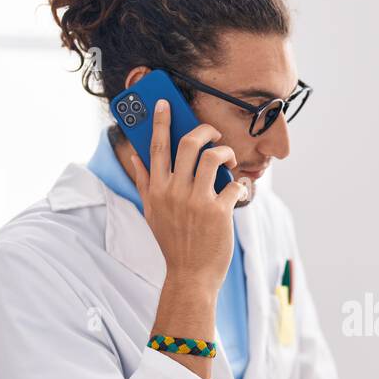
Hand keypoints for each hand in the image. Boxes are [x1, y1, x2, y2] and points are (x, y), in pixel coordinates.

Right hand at [123, 99, 244, 297]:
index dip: (161, 122)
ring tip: (229, 162)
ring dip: (226, 153)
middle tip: (213, 134)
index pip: (157, 147)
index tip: (164, 104)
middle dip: (204, 130)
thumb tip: (135, 157)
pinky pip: (236, 185)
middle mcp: (174, 191)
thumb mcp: (152, 212)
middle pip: (188, 144)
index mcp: (157, 189)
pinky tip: (242, 192)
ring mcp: (197, 201)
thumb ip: (144, 182)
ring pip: (214, 157)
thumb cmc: (173, 243)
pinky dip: (243, 185)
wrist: (190, 275)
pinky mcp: (219, 212)